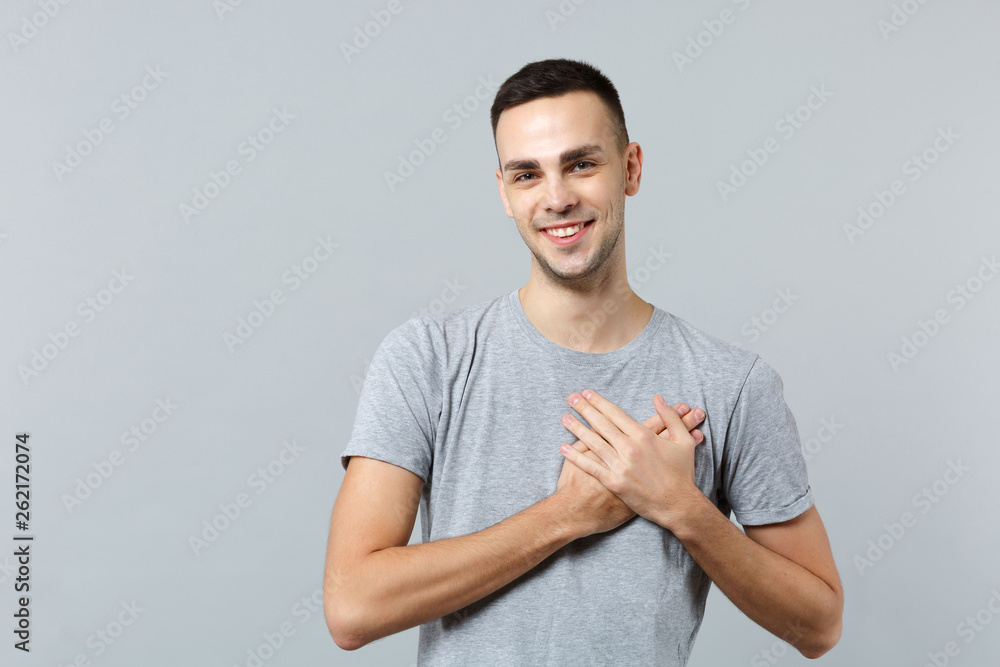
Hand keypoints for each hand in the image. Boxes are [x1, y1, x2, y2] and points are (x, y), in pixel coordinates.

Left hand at [559, 390, 705, 531]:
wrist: (677, 505)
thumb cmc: (681, 473)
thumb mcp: (682, 441)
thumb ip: (670, 417)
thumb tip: (658, 398)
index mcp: (644, 436)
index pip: (615, 413)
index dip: (599, 402)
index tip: (588, 393)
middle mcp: (629, 448)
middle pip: (601, 424)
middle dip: (584, 409)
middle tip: (571, 398)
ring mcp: (620, 466)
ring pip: (593, 443)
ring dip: (577, 428)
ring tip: (564, 417)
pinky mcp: (614, 482)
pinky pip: (591, 467)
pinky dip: (576, 457)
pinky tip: (564, 448)